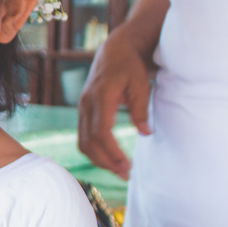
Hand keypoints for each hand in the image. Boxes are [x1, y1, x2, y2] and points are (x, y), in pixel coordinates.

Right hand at [77, 27, 153, 179]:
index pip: (101, 132)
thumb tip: (145, 133)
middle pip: (89, 141)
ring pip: (83, 142)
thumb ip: (141, 109)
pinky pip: (83, 137)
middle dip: (106, 161)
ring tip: (119, 170)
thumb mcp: (141, 84)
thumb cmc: (130, 67)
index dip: (112, 152)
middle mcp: (86, 104)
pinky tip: (109, 159)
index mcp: (100, 97)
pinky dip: (94, 151)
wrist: (114, 51)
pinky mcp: (83, 112)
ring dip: (99, 159)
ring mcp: (82, 108)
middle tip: (125, 175)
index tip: (126, 166)